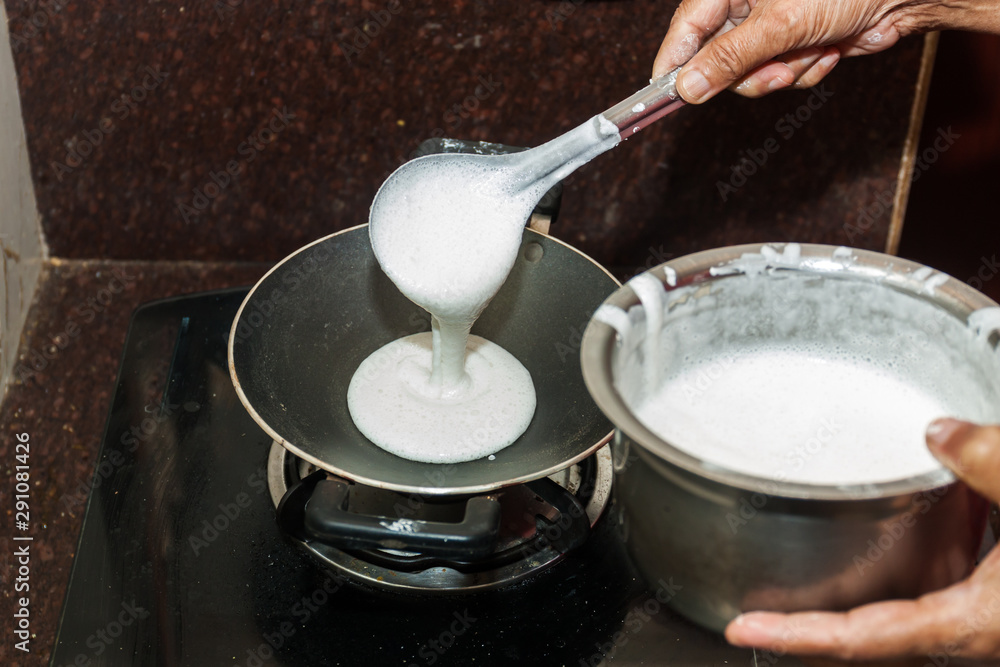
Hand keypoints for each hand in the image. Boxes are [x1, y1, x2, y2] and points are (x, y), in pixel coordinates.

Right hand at [654, 0, 999, 102]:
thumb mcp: (780, 22)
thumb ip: (729, 57)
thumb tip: (689, 85)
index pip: (685, 31)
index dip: (676, 65)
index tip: (669, 96)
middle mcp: (745, 6)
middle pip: (717, 61)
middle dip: (751, 73)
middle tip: (778, 68)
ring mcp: (769, 26)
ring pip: (750, 75)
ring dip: (784, 73)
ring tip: (812, 49)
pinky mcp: (793, 44)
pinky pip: (781, 75)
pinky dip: (805, 72)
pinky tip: (826, 50)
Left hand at [724, 418, 999, 664]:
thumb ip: (985, 460)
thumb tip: (936, 432)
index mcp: (973, 624)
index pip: (861, 638)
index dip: (796, 634)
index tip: (743, 628)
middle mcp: (976, 632)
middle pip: (870, 631)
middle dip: (810, 619)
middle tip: (754, 609)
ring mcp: (989, 619)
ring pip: (906, 607)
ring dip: (860, 584)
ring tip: (803, 564)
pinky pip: (945, 585)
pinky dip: (920, 554)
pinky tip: (919, 513)